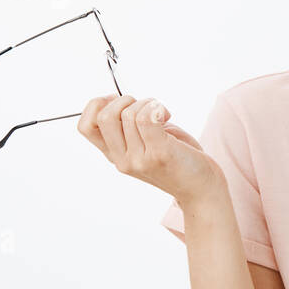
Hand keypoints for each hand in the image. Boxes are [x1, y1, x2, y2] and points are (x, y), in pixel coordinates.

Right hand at [77, 94, 222, 203]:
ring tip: (162, 113)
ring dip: (148, 103)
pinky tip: (167, 115)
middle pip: (104, 116)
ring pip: (129, 114)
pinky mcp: (160, 154)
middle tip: (145, 106)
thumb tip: (117, 99)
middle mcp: (123, 160)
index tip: (120, 101)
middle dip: (125, 99)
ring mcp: (139, 159)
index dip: (98, 105)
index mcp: (115, 155)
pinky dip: (157, 108)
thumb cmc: (179, 159)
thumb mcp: (145, 143)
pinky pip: (147, 118)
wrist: (203, 189)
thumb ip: (129, 127)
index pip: (85, 127)